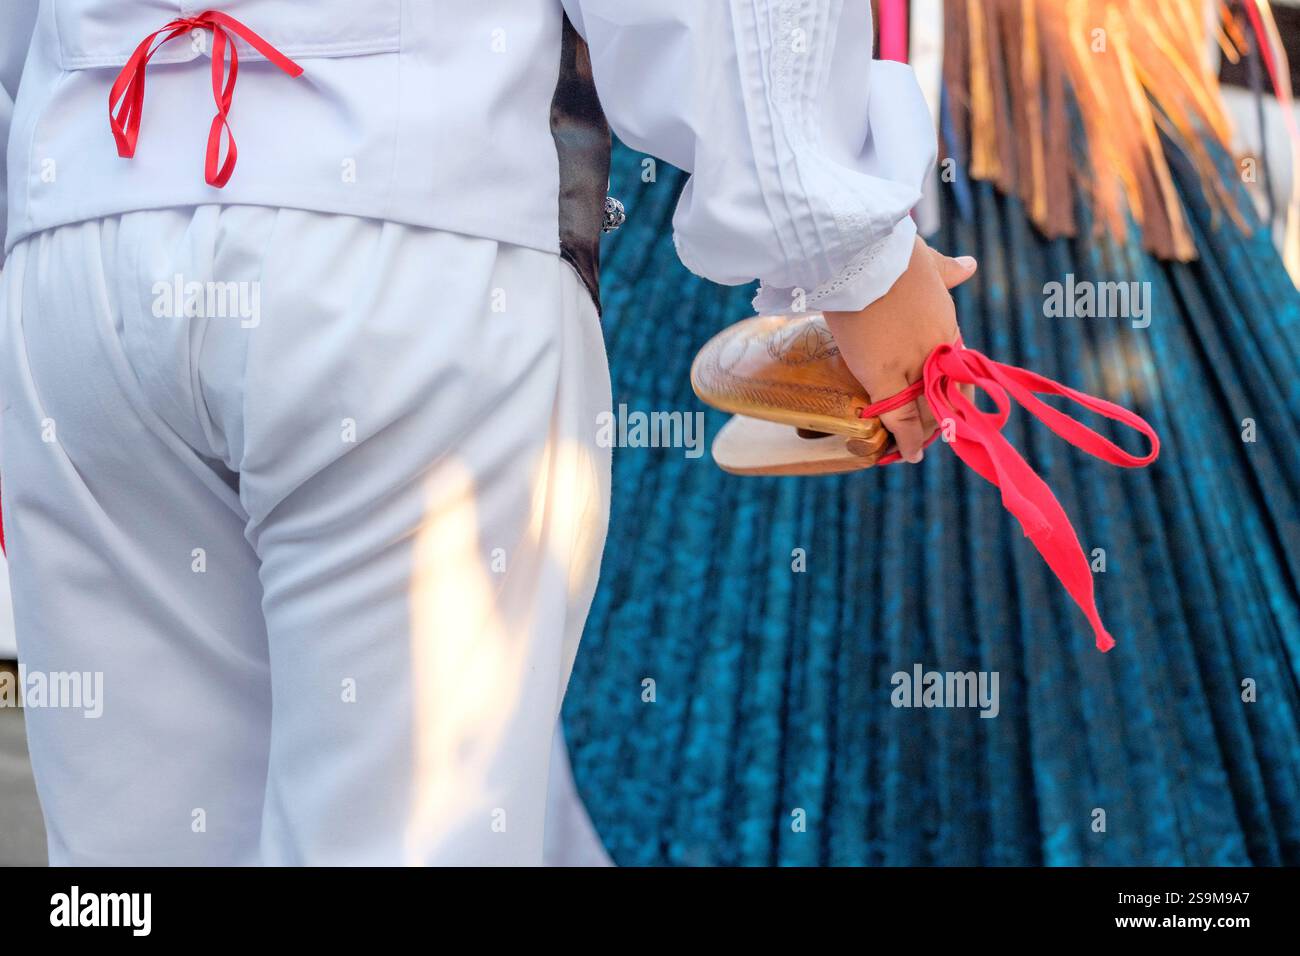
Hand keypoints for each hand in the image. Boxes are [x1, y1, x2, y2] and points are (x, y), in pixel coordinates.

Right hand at [823, 237, 976, 462]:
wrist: (863, 251)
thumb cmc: (891, 250)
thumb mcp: (929, 261)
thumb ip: (949, 269)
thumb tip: (969, 265)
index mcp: (947, 325)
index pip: (959, 372)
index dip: (956, 394)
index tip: (952, 406)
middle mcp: (936, 350)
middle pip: (947, 397)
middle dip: (943, 419)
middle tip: (935, 435)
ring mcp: (911, 364)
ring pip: (925, 410)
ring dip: (924, 432)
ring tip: (916, 448)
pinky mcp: (880, 373)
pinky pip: (896, 416)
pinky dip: (904, 440)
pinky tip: (907, 455)